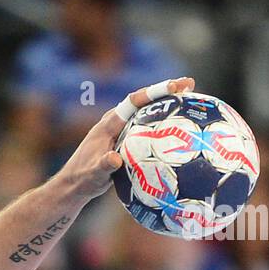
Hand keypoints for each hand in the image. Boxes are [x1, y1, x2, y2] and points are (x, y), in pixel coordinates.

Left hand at [56, 76, 194, 201]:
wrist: (75, 185)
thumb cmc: (82, 179)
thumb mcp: (93, 174)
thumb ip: (103, 166)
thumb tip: (115, 159)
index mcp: (108, 124)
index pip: (132, 101)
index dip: (153, 92)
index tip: (174, 86)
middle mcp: (116, 122)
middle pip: (144, 102)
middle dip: (166, 91)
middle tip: (191, 84)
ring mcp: (123, 131)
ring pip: (148, 113)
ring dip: (168, 105)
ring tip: (193, 100)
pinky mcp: (128, 140)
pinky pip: (149, 128)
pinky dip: (165, 124)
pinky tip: (183, 128)